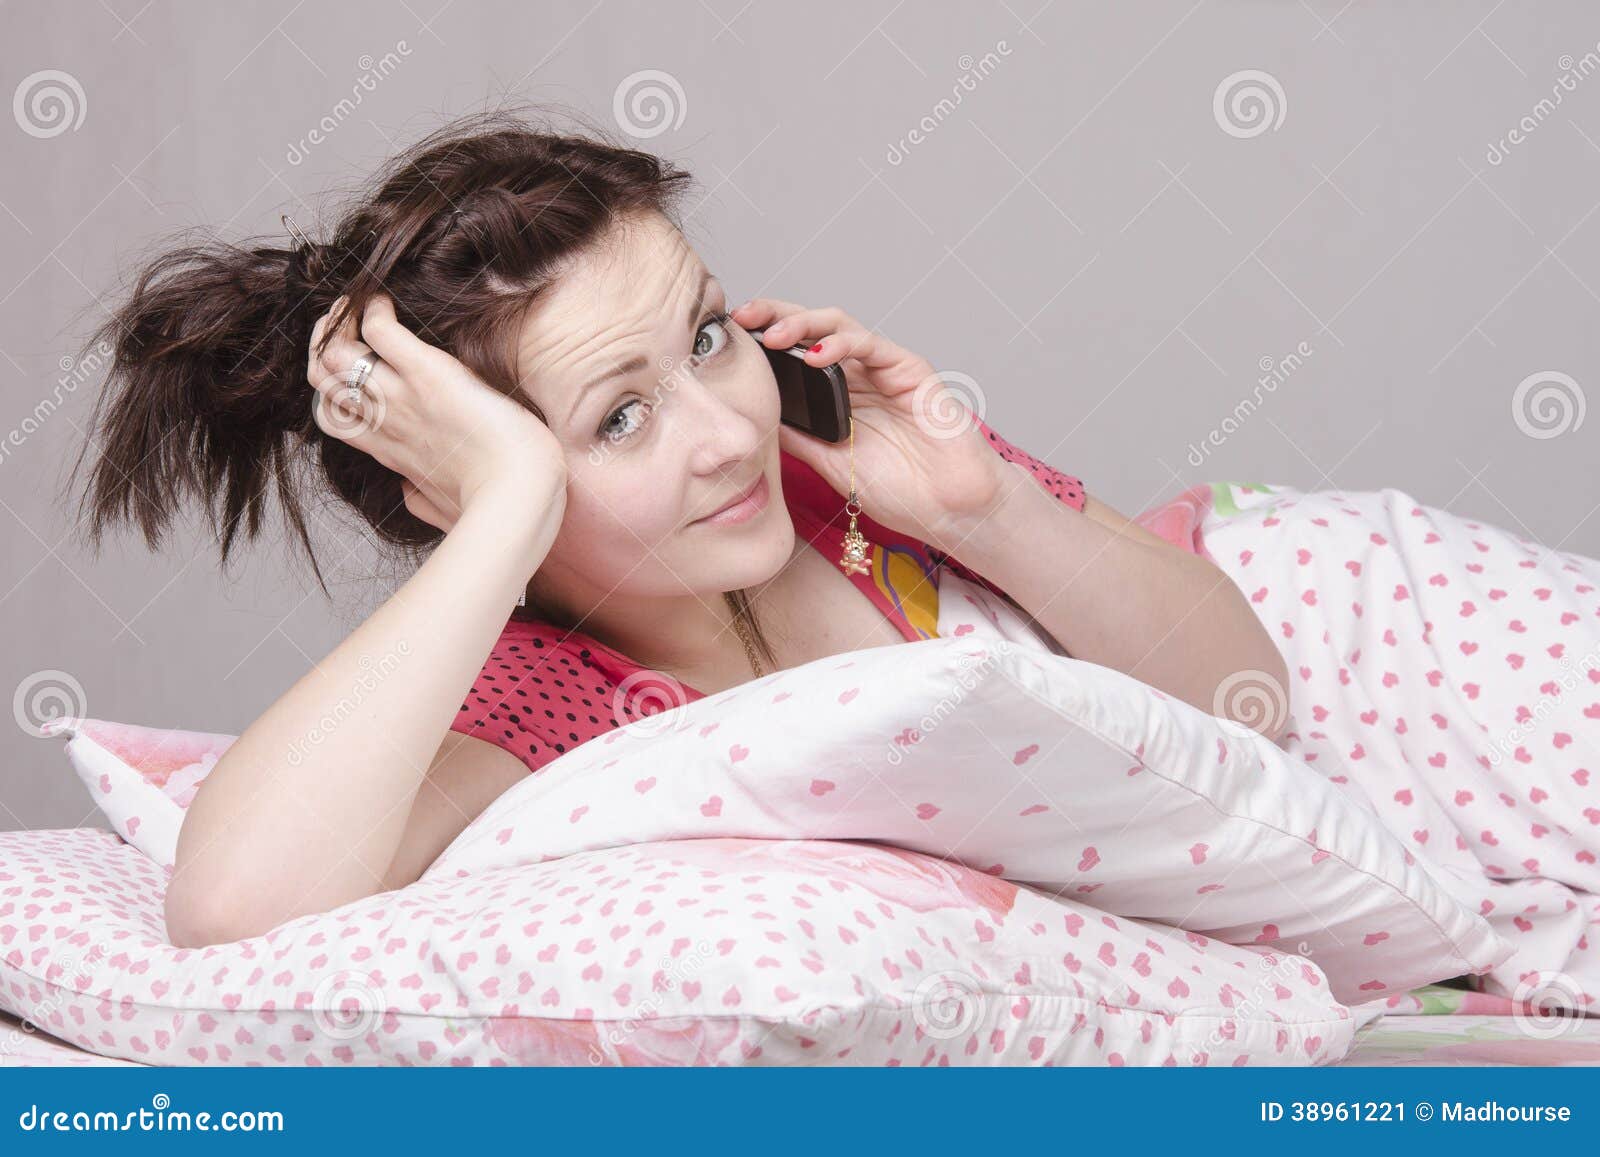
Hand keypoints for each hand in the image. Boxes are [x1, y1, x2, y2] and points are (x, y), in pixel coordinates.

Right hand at [307, 294, 567, 532]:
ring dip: (339, 321)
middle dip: (322, 345)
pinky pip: (379, 331)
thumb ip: (421, 498)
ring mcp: (402, 397)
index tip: (347, 368)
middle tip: (341, 322)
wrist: (519, 499)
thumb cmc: (496, 507)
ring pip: (335, 354)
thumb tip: (407, 490)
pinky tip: (383, 300)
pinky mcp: (429, 374)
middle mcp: (386, 422)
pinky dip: (373, 309)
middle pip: (323, 380)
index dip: (330, 388)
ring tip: (354, 304)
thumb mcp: (444, 509)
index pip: (334, 417)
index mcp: (391, 453)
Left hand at [730, 298, 1009, 551]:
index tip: (730, 339)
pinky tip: (815, 355)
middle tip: (742, 315)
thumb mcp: (830, 462)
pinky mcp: (909, 370)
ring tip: (773, 334)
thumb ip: (798, 435)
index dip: (763, 340)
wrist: (949, 509)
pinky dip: (841, 344)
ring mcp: (883, 369)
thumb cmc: (900, 490)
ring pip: (838, 327)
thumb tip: (752, 413)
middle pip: (812, 329)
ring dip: (802, 324)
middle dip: (774, 316)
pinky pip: (871, 344)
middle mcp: (858, 375)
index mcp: (837, 394)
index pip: (794, 353)